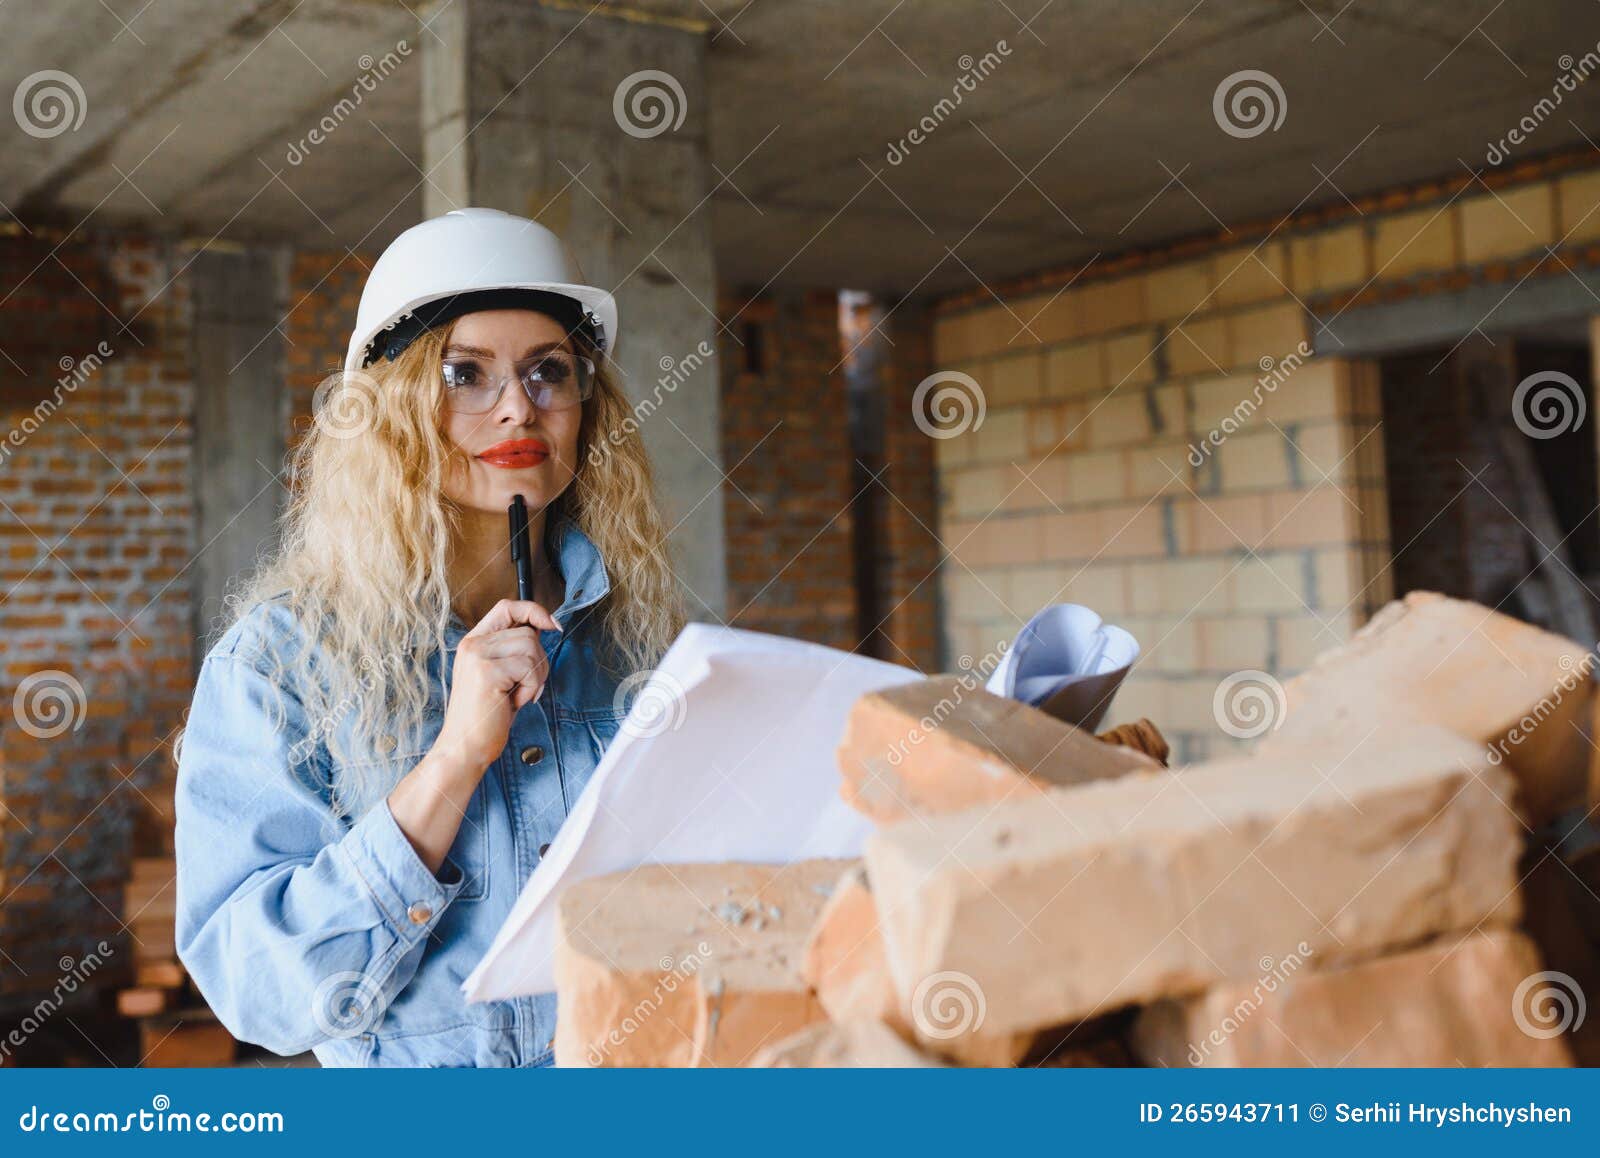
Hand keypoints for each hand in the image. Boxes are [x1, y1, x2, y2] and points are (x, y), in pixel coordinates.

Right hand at [434, 599, 560, 772]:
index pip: (507, 607)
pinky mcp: (488, 672)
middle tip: (522, 687)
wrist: (464, 747)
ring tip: (515, 696)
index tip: (553, 625)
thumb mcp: (500, 675)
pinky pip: (530, 669)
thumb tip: (543, 627)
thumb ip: (513, 650)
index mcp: (474, 641)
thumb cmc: (486, 716)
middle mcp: (472, 644)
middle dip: (538, 661)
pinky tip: (513, 703)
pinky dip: (530, 689)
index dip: (534, 611)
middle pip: (527, 632)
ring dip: (534, 677)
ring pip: (532, 648)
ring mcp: (478, 656)